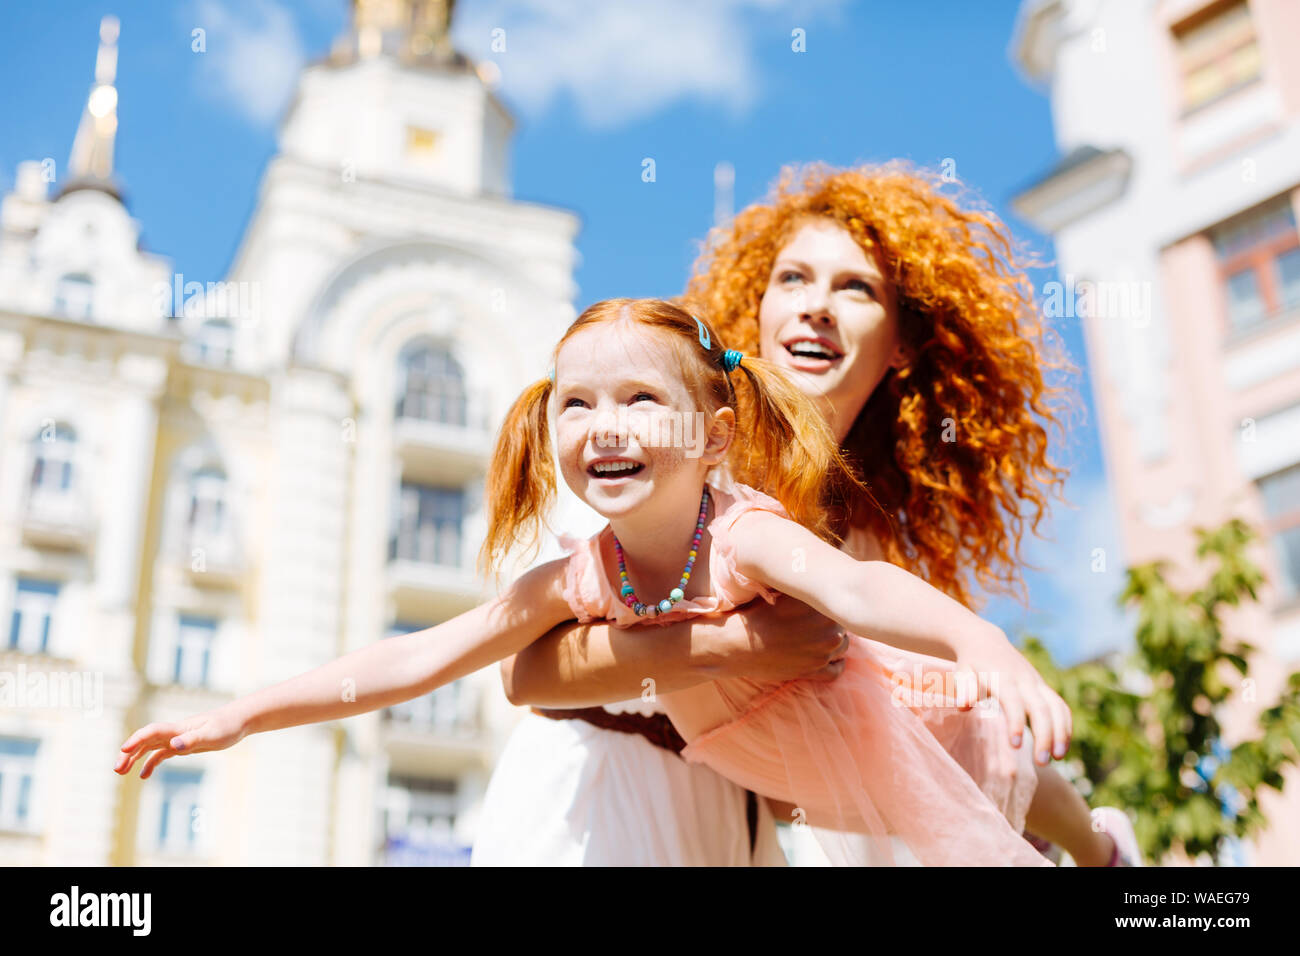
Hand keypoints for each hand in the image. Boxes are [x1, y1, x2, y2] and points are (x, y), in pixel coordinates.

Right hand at [114, 705, 249, 778]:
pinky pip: (161, 754)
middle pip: (145, 740)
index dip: (136, 740)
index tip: (123, 751)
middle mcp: (174, 732)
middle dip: (128, 753)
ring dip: (134, 758)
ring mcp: (177, 738)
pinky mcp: (183, 745)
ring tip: (121, 772)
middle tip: (117, 769)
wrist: (239, 721)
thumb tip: (173, 747)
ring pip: (150, 747)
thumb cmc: (227, 726)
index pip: (152, 732)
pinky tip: (143, 776)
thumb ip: (192, 740)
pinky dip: (150, 763)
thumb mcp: (212, 735)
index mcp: (179, 728)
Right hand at [718, 594, 848, 682]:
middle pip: (842, 624)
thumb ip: (801, 587)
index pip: (837, 603)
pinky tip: (827, 659)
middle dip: (831, 623)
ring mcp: (823, 652)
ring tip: (819, 638)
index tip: (821, 606)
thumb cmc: (754, 614)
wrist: (736, 644)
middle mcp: (827, 628)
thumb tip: (814, 575)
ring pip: (843, 646)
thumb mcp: (778, 592)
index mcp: (820, 606)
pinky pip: (837, 670)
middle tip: (816, 622)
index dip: (828, 605)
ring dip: (834, 643)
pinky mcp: (814, 671)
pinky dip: (835, 664)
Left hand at [953, 627, 1072, 764]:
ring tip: (1057, 757)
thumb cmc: (970, 664)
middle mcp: (1024, 680)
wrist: (985, 642)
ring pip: (1056, 707)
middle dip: (1044, 735)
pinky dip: (1065, 726)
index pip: (1013, 702)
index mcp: (1002, 678)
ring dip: (1061, 732)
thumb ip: (963, 689)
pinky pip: (1060, 707)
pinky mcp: (1044, 688)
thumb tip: (963, 706)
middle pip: (1041, 708)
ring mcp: (1037, 683)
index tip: (1015, 746)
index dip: (1016, 723)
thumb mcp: (962, 673)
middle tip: (1042, 762)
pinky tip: (1061, 748)